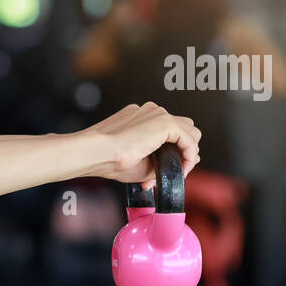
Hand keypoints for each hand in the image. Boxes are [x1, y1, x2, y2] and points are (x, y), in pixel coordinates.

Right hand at [80, 102, 201, 188]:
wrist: (96, 152)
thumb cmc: (108, 160)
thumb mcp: (140, 163)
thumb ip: (160, 162)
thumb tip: (179, 167)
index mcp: (140, 119)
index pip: (168, 133)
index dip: (171, 154)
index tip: (159, 173)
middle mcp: (151, 112)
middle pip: (184, 129)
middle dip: (183, 152)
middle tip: (174, 171)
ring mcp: (158, 114)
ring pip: (190, 133)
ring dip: (187, 154)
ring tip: (178, 172)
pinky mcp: (165, 122)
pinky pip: (189, 140)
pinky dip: (189, 156)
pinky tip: (181, 169)